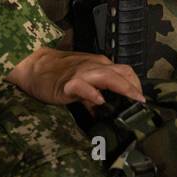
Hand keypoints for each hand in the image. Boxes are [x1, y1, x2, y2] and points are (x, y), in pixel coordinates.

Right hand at [7, 47, 145, 107]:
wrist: (34, 65)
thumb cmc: (57, 73)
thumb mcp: (81, 81)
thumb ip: (94, 94)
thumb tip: (105, 110)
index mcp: (100, 65)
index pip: (125, 72)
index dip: (135, 84)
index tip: (141, 99)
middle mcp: (94, 66)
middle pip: (121, 73)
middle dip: (134, 87)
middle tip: (142, 102)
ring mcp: (82, 73)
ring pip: (108, 76)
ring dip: (123, 87)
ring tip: (132, 100)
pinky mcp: (67, 83)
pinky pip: (83, 86)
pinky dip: (93, 93)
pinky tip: (100, 102)